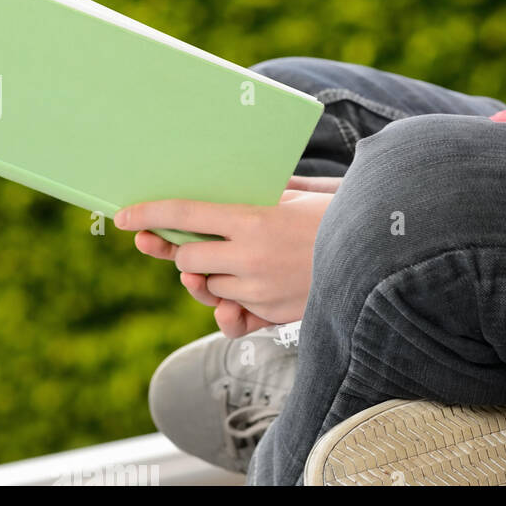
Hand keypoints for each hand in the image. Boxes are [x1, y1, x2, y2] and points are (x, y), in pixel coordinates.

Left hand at [114, 177, 339, 336]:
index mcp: (254, 220)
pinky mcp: (273, 315)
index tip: (123, 216)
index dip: (149, 214)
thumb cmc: (346, 214)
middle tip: (190, 244)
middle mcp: (250, 259)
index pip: (186, 216)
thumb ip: (268, 193)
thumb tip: (238, 190)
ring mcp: (260, 291)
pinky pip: (237, 311)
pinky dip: (238, 299)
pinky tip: (249, 286)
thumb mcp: (306, 192)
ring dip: (216, 276)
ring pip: (211, 289)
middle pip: (188, 261)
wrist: (383, 256)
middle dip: (185, 253)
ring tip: (239, 259)